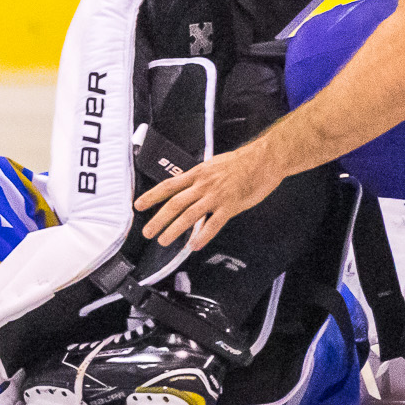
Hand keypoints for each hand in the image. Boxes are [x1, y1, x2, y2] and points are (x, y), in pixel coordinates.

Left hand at [135, 141, 287, 249]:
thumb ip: (200, 176)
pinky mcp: (231, 205)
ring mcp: (216, 196)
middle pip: (175, 203)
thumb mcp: (214, 164)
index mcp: (198, 173)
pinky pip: (214, 224)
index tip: (139, 205)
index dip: (152, 196)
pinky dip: (203, 236)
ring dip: (174, 229)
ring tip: (164, 240)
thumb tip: (188, 185)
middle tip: (148, 231)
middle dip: (158, 219)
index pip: (169, 185)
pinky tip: (194, 245)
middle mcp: (204, 184)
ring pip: (189, 215)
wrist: (265, 159)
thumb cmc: (242, 162)